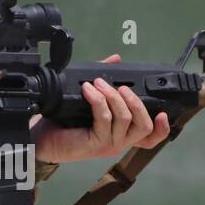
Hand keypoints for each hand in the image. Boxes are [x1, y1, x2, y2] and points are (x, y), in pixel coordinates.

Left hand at [30, 54, 169, 163]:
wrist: (42, 138)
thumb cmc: (65, 121)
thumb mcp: (89, 99)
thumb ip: (105, 81)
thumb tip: (116, 59)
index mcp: (121, 134)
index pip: (150, 138)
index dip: (161, 129)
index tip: (161, 113)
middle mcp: (119, 142)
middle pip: (144, 126)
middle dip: (135, 101)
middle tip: (121, 87)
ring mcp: (108, 145)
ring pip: (125, 119)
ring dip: (113, 96)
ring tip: (98, 83)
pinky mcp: (95, 144)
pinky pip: (104, 118)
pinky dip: (98, 100)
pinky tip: (88, 91)